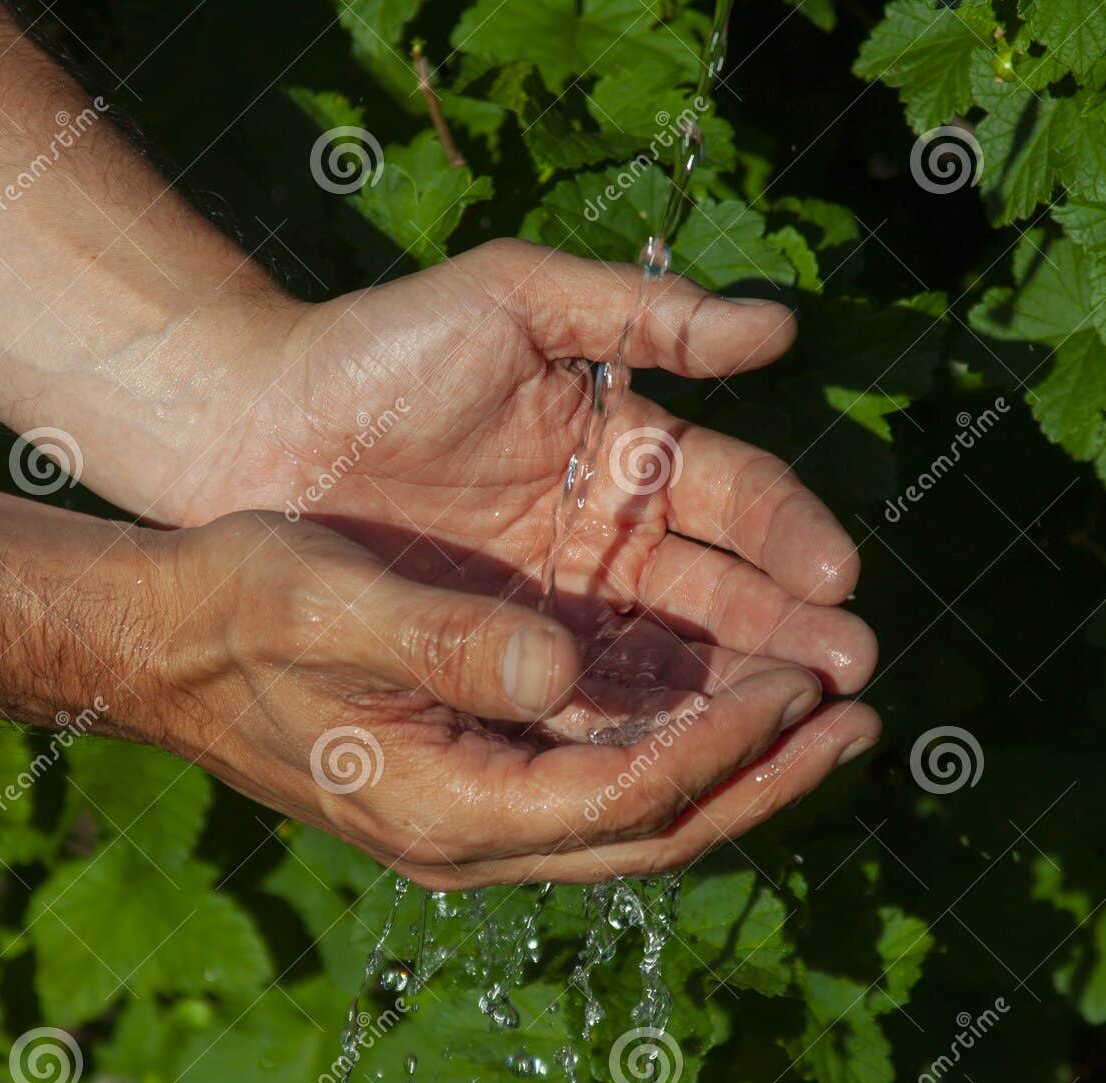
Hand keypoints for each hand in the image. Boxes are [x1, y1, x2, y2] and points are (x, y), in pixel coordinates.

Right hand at [150, 511, 879, 888]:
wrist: (162, 641)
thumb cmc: (233, 611)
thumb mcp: (324, 605)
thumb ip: (443, 642)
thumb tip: (559, 672)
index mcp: (439, 804)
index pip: (617, 801)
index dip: (718, 749)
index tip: (796, 689)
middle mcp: (466, 833)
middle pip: (649, 832)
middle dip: (760, 779)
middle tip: (857, 720)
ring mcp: (469, 816)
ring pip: (632, 816)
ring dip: (731, 768)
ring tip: (821, 714)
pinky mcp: (470, 779)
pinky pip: (596, 783)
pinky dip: (671, 748)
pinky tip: (718, 703)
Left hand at [170, 239, 877, 700]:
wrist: (254, 425)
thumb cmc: (382, 350)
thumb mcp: (513, 302)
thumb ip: (640, 311)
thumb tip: (783, 329)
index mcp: (630, 454)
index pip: (739, 500)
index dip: (790, 536)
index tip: (836, 576)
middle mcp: (613, 541)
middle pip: (724, 596)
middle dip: (791, 635)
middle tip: (851, 675)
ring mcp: (565, 608)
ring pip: (672, 661)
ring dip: (739, 696)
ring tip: (802, 729)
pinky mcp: (510, 663)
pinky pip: (590, 705)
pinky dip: (645, 729)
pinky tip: (699, 757)